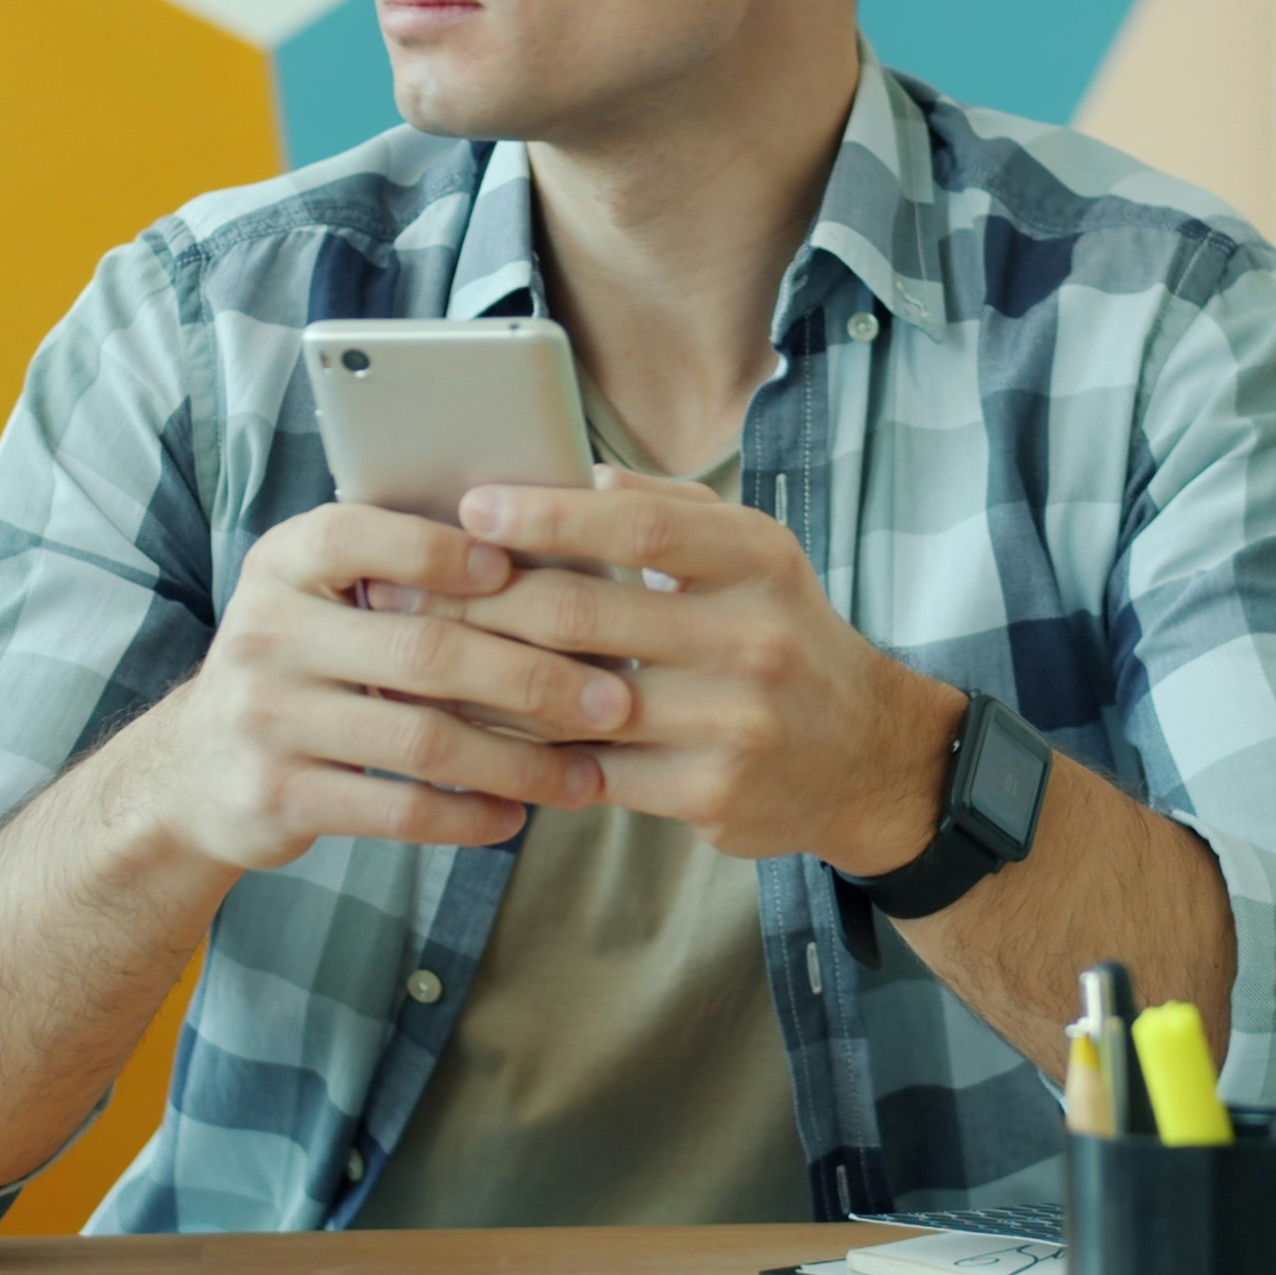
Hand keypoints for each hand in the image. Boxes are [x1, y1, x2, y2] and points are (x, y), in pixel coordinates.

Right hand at [111, 503, 634, 874]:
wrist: (195, 769)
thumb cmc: (304, 663)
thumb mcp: (322, 599)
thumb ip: (403, 572)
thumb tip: (551, 547)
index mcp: (283, 563)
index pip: (358, 535)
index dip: (441, 550)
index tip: (521, 568)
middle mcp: (264, 632)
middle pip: (423, 649)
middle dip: (532, 677)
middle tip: (613, 700)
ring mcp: (264, 717)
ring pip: (421, 739)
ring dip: (518, 762)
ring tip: (584, 776)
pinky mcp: (275, 795)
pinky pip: (395, 808)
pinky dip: (467, 816)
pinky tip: (515, 816)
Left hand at [390, 469, 966, 873]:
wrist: (868, 757)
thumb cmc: (784, 635)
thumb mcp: (754, 556)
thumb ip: (670, 510)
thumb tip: (577, 477)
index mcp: (758, 563)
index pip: (640, 527)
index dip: (548, 516)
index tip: (473, 508)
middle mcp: (752, 640)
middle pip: (586, 616)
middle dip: (480, 603)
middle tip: (406, 591)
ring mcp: (733, 725)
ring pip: (571, 703)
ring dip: (482, 683)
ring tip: (418, 658)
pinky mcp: (710, 797)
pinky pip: (588, 770)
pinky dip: (524, 751)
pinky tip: (474, 732)